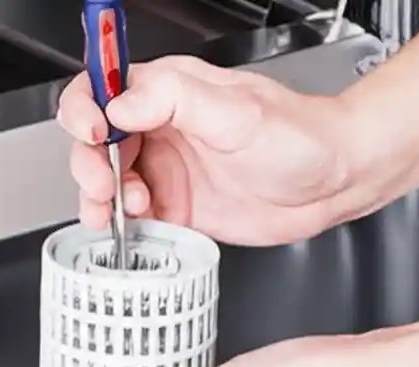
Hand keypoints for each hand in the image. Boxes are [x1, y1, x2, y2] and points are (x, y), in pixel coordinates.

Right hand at [57, 55, 378, 245]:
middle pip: (92, 142)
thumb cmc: (300, 137)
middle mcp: (159, 129)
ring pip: (105, 182)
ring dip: (100, 199)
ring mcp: (164, 170)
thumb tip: (122, 105)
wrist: (334, 183)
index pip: (101, 88)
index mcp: (167, 92)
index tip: (93, 133)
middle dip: (88, 164)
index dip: (84, 109)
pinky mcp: (174, 208)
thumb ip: (175, 100)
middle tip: (108, 185)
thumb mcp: (238, 111)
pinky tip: (133, 227)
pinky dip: (120, 226)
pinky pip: (130, 218)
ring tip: (119, 209)